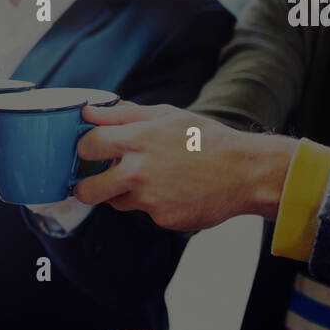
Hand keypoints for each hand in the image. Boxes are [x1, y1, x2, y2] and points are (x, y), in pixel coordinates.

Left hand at [73, 101, 296, 230]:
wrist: (244, 172)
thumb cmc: (204, 139)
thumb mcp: (166, 115)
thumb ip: (123, 114)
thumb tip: (88, 110)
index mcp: (136, 139)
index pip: (86, 146)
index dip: (85, 149)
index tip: (90, 151)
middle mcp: (137, 171)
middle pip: (87, 190)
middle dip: (87, 186)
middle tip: (97, 179)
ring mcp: (149, 199)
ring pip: (115, 202)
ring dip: (124, 193)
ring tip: (152, 179)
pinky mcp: (161, 218)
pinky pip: (143, 213)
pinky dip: (152, 204)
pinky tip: (172, 192)